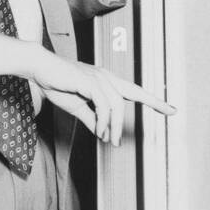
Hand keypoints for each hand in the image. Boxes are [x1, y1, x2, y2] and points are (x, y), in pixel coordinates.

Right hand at [30, 50, 175, 145]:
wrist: (39, 69)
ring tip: (108, 140)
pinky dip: (103, 121)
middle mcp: (107, 77)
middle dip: (150, 105)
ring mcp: (99, 78)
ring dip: (113, 126)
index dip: (153, 99)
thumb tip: (102, 133)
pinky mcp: (90, 82)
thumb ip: (91, 119)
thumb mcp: (77, 107)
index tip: (171, 109)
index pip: (134, 90)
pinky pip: (103, 105)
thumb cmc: (56, 84)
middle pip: (134, 93)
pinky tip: (99, 131)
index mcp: (106, 81)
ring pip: (117, 105)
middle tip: (150, 124)